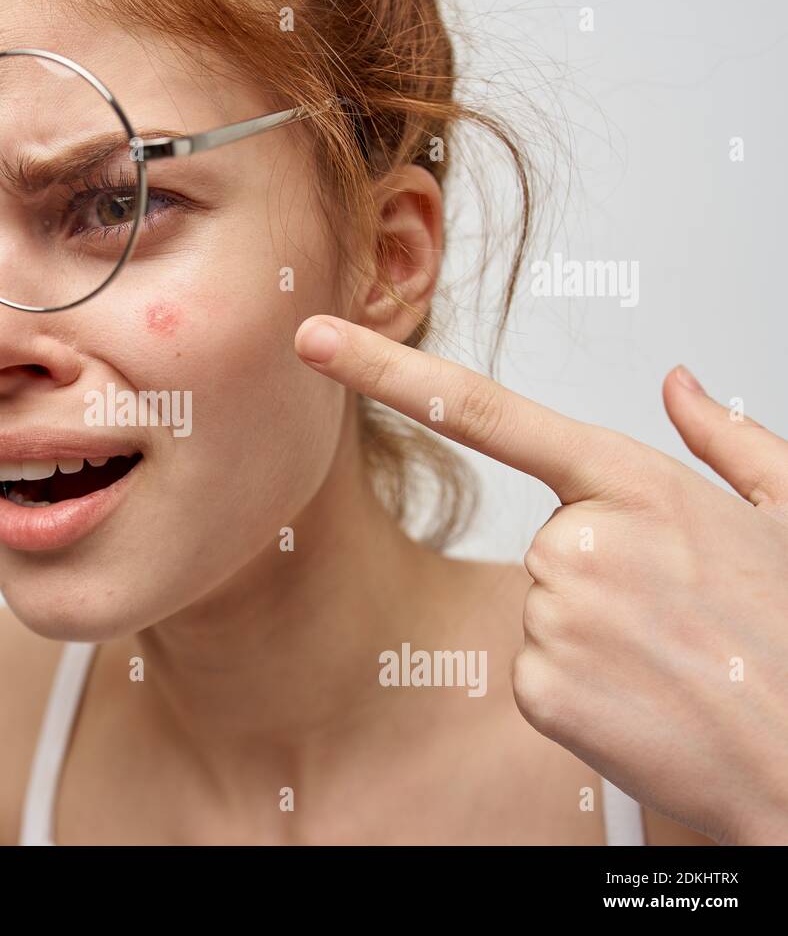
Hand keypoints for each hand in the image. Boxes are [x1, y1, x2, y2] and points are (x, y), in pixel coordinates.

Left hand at [295, 315, 787, 843]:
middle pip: (547, 547)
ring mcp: (555, 615)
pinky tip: (642, 701)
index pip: (483, 411)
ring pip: (542, 611)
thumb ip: (727, 441)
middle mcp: (581, 540)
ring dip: (596, 638)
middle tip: (677, 621)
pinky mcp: (538, 686)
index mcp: (633, 484)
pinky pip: (535, 672)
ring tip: (670, 662)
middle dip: (601, 581)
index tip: (313, 340)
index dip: (385, 371)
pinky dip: (580, 691)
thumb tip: (680, 384)